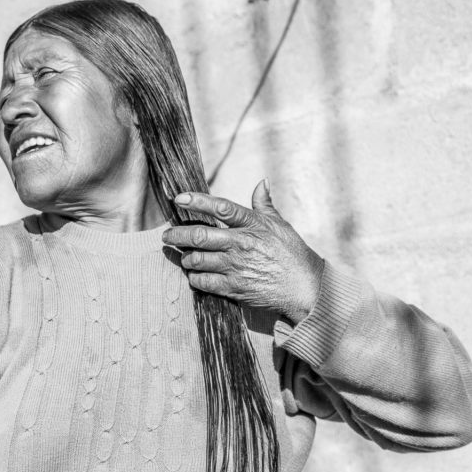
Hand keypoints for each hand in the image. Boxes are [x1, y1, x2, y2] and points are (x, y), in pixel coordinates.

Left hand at [162, 180, 323, 324]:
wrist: (305, 287)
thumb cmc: (293, 254)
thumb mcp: (280, 225)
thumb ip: (264, 205)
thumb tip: (261, 183)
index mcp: (252, 224)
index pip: (220, 207)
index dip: (197, 201)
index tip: (178, 199)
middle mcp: (241, 244)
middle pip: (200, 235)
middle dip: (176, 234)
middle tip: (166, 235)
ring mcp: (236, 267)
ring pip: (197, 259)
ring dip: (185, 258)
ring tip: (183, 257)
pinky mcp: (234, 288)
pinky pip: (203, 282)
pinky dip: (194, 277)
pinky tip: (195, 274)